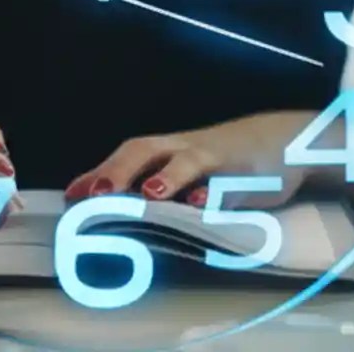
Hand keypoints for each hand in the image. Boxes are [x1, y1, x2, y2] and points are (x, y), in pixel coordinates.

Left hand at [64, 111, 312, 208]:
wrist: (284, 138)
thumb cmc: (226, 162)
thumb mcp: (188, 174)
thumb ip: (158, 191)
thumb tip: (116, 214)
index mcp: (165, 150)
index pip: (123, 158)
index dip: (97, 174)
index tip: (69, 197)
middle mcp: (183, 147)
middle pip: (143, 149)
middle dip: (117, 171)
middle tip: (92, 195)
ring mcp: (214, 155)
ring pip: (185, 159)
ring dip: (166, 175)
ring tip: (148, 194)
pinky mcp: (244, 169)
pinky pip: (227, 178)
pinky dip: (215, 190)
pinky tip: (204, 201)